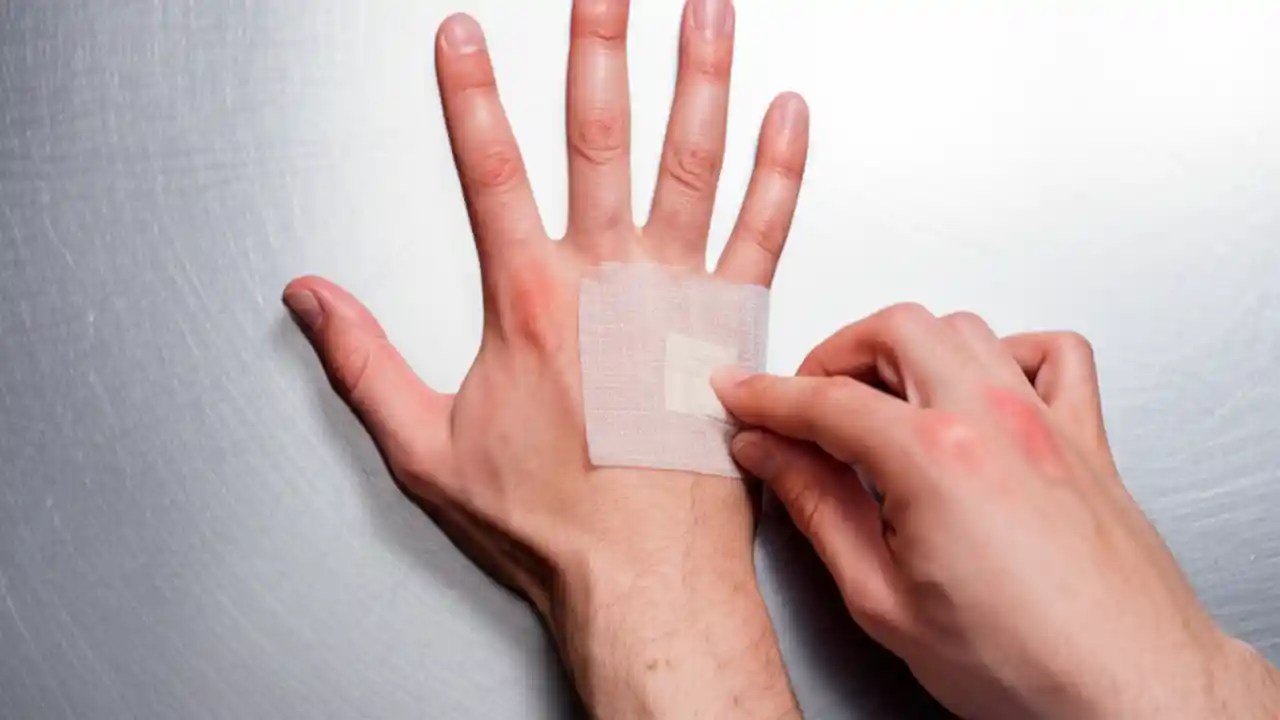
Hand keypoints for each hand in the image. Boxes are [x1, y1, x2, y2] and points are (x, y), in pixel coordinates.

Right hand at [284, 1, 807, 716]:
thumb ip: (361, 363)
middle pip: (600, 137)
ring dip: (699, 78)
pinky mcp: (733, 326)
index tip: (465, 37)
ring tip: (708, 12)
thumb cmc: (552, 520)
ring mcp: (680, 297)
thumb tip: (312, 300)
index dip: (470, 97)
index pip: (492, 170)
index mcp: (532, 303)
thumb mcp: (424, 449)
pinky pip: (765, 228)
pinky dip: (782, 167)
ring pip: (693, 161)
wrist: (642, 574)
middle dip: (597, 49)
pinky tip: (790, 116)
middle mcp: (610, 282)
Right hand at [714, 306, 1279, 718]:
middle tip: (802, 400)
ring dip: (907, 347)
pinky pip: (1051, 352)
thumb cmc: (1023, 663)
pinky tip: (978, 386)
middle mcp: (993, 419)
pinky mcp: (1085, 437)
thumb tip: (771, 455)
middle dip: (833, 354)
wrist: (1129, 690)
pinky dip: (1004, 351)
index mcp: (934, 458)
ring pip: (962, 327)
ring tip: (877, 395)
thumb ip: (818, 508)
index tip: (739, 394)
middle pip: (894, 330)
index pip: (825, 400)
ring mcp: (1045, 420)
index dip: (768, 394)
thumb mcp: (882, 599)